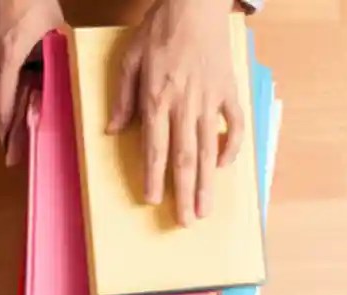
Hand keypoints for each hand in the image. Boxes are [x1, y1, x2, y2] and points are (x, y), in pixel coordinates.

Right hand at [0, 0, 63, 164]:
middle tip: (12, 153)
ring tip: (8, 134)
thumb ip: (53, 59)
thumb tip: (58, 84)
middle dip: (4, 131)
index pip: (5, 105)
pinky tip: (2, 104)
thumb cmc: (31, 0)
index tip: (13, 151)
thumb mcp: (52, 31)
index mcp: (7, 60)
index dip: (9, 131)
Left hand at [108, 0, 243, 224]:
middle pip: (184, 157)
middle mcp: (185, 105)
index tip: (152, 200)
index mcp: (158, 98)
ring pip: (208, 150)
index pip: (155, 147)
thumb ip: (122, 97)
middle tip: (185, 221)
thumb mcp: (129, 58)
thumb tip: (113, 130)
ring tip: (205, 210)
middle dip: (184, 192)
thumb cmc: (159, 30)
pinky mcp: (229, 91)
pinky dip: (231, 148)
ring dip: (206, 183)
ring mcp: (210, 100)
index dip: (154, 175)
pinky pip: (234, 125)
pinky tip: (223, 166)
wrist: (195, 5)